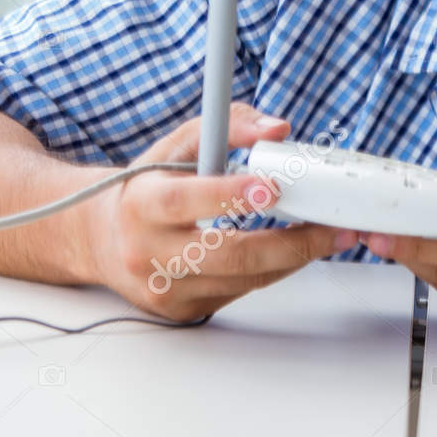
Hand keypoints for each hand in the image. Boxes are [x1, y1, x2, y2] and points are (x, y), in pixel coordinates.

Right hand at [81, 102, 357, 320]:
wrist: (103, 239)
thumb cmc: (148, 186)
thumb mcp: (178, 144)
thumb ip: (229, 126)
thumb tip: (277, 130)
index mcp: (142, 204)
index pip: (185, 202)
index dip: (229, 195)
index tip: (272, 188)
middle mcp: (148, 252)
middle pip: (228, 255)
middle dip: (290, 242)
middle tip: (332, 227)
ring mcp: (165, 289)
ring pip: (243, 279)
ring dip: (294, 258)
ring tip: (330, 236)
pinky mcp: (183, 310)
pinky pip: (240, 293)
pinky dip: (274, 271)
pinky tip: (294, 251)